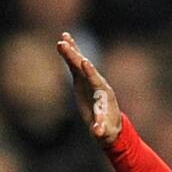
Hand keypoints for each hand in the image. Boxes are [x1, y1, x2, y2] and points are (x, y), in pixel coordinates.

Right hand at [56, 32, 121, 146]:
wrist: (108, 124)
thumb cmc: (107, 129)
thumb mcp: (104, 131)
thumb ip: (100, 130)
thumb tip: (97, 133)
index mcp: (103, 93)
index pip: (96, 80)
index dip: (90, 72)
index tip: (84, 62)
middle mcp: (97, 82)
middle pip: (85, 67)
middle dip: (75, 56)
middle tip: (65, 45)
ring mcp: (89, 79)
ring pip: (79, 62)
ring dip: (71, 50)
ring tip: (62, 38)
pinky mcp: (81, 79)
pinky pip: (74, 64)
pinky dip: (70, 53)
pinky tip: (63, 41)